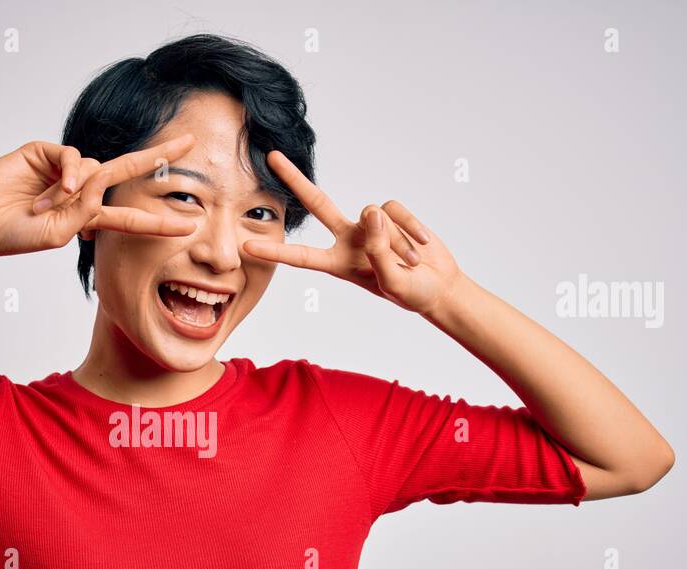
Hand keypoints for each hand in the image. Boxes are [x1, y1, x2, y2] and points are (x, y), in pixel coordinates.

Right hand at [0, 134, 197, 260]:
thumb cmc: (13, 235)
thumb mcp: (57, 234)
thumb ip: (84, 211)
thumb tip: (100, 182)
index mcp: (85, 217)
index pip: (130, 218)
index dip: (160, 222)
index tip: (190, 226)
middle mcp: (79, 191)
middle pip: (127, 171)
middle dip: (158, 156)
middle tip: (190, 141)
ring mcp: (62, 170)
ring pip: (94, 168)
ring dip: (75, 191)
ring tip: (42, 207)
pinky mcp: (44, 152)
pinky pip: (73, 156)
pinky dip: (70, 172)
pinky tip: (58, 188)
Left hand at [243, 151, 463, 316]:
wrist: (439, 286)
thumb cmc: (412, 293)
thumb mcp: (393, 283)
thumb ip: (379, 251)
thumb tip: (371, 212)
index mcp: (339, 264)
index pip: (302, 256)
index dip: (276, 252)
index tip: (247, 247)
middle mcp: (348, 239)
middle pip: (317, 203)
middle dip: (295, 179)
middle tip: (271, 156)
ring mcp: (370, 224)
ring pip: (375, 215)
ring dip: (397, 242)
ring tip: (412, 263)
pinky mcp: (391, 213)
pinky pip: (396, 210)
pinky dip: (411, 228)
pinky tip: (421, 245)